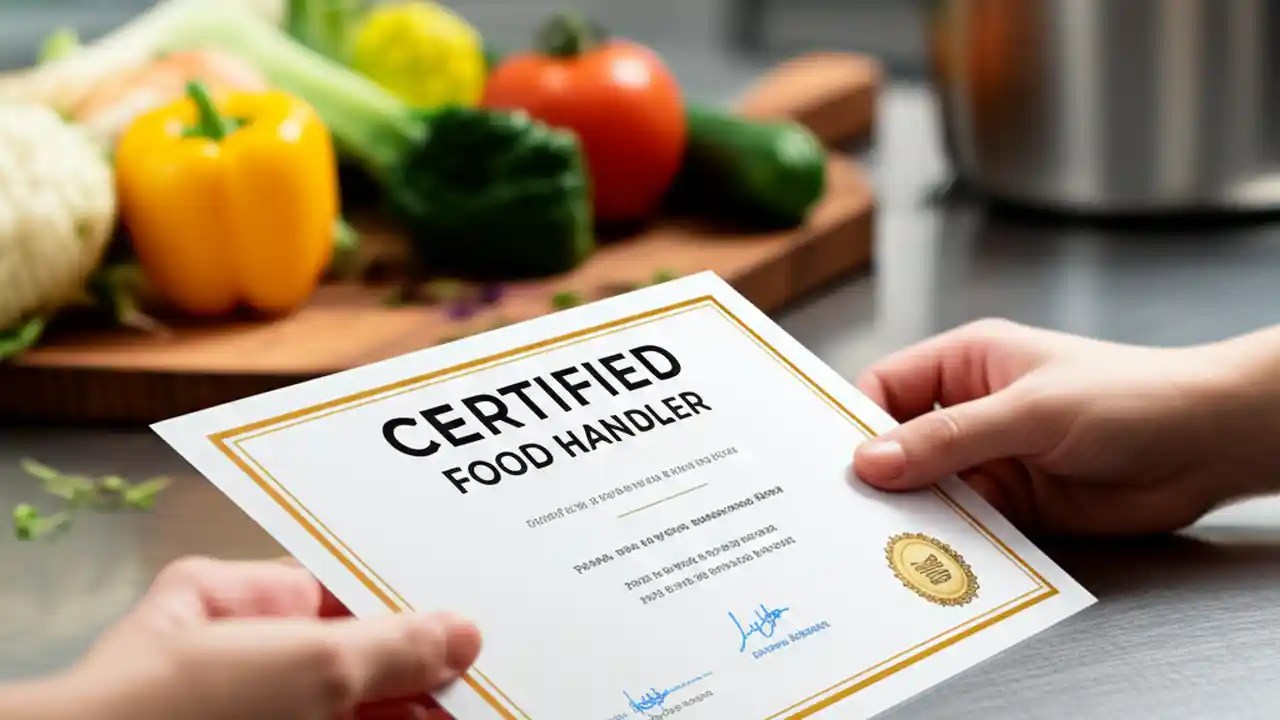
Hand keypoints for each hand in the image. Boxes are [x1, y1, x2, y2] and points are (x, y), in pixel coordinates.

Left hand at [7, 557, 480, 719]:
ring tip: (467, 705)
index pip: (332, 589)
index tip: (458, 621)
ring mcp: (246, 712)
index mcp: (222, 601)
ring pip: (343, 705)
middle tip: (477, 673)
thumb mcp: (309, 662)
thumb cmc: (177, 711)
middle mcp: (230, 660)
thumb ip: (390, 645)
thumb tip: (458, 634)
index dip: (399, 604)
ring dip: (405, 705)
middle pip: (343, 655)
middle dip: (410, 666)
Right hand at [853, 319, 1279, 535]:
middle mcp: (972, 411)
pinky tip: (936, 557)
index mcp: (967, 364)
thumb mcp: (1029, 410)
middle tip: (851, 510)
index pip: (887, 389)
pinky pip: (966, 527)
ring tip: (886, 540)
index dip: (858, 422)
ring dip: (915, 514)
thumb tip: (872, 460)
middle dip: (881, 475)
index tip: (836, 462)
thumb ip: (949, 439)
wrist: (1208, 445)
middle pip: (901, 445)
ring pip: (930, 492)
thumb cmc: (1131, 396)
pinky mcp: (1016, 506)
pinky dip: (950, 543)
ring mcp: (993, 461)